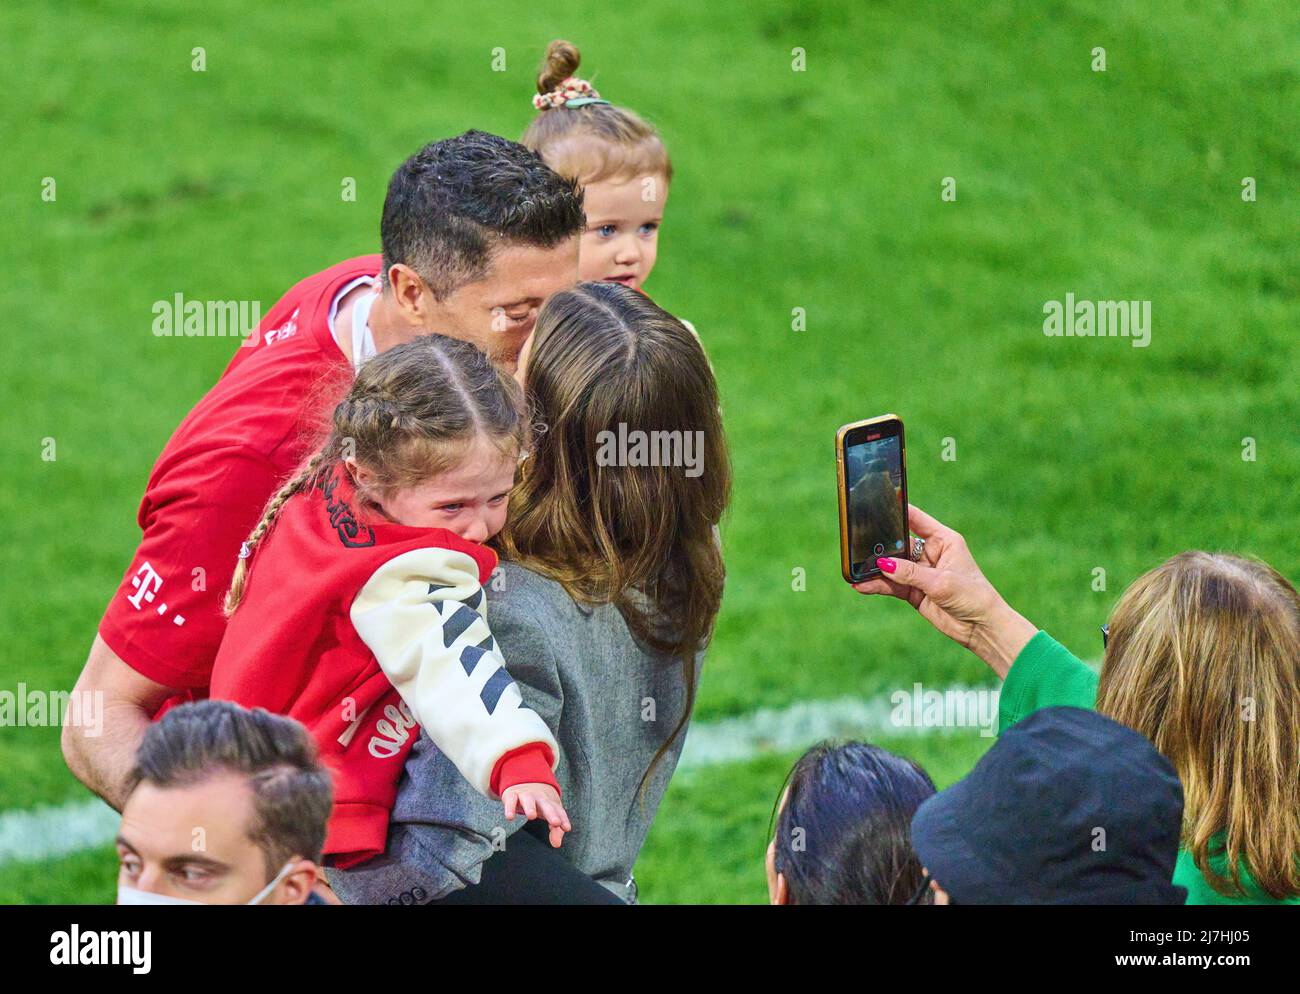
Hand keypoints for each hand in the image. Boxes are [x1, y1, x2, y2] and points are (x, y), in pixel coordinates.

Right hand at [502, 782, 571, 847]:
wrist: (525, 780)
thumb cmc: (541, 803)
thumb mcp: (549, 815)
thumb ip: (555, 831)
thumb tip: (557, 845)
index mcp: (551, 803)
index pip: (559, 811)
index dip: (564, 819)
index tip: (566, 828)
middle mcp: (540, 798)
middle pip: (547, 805)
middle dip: (551, 813)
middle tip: (556, 823)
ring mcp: (526, 795)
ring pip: (529, 800)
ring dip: (530, 807)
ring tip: (531, 816)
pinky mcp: (512, 795)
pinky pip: (511, 800)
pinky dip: (510, 807)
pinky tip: (510, 817)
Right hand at [852, 504, 1036, 677]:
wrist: (981, 627)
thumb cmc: (973, 596)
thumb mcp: (941, 582)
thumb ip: (910, 573)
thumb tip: (882, 564)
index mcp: (943, 540)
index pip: (916, 519)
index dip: (897, 511)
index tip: (876, 504)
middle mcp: (930, 553)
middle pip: (898, 544)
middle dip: (880, 545)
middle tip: (858, 545)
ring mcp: (921, 573)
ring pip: (892, 567)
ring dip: (875, 569)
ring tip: (855, 572)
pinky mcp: (914, 591)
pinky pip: (891, 585)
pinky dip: (877, 585)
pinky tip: (863, 586)